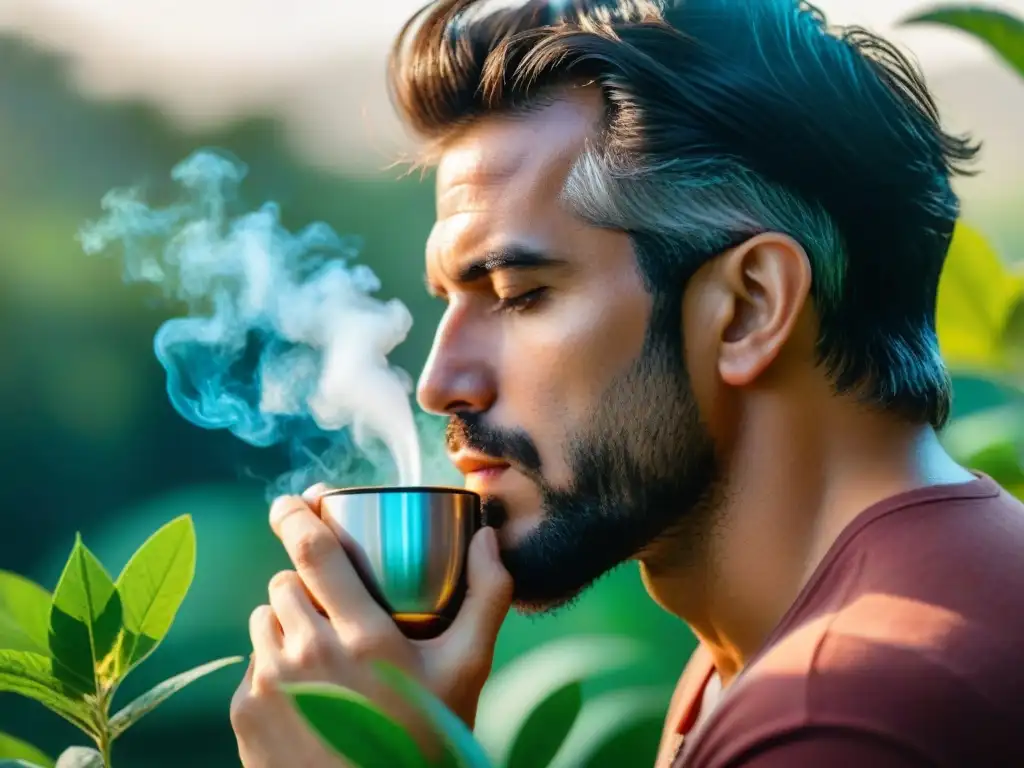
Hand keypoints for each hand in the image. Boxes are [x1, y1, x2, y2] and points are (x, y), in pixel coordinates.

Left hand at [230, 484, 513, 766]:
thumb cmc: (428, 742)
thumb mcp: (467, 673)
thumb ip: (486, 599)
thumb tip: (486, 537)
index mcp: (363, 637)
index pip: (313, 549)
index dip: (297, 512)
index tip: (295, 500)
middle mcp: (307, 654)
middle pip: (285, 583)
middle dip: (307, 584)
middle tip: (337, 611)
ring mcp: (269, 684)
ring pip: (265, 620)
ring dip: (288, 622)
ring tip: (324, 655)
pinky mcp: (245, 713)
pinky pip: (253, 664)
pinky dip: (275, 665)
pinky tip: (308, 693)